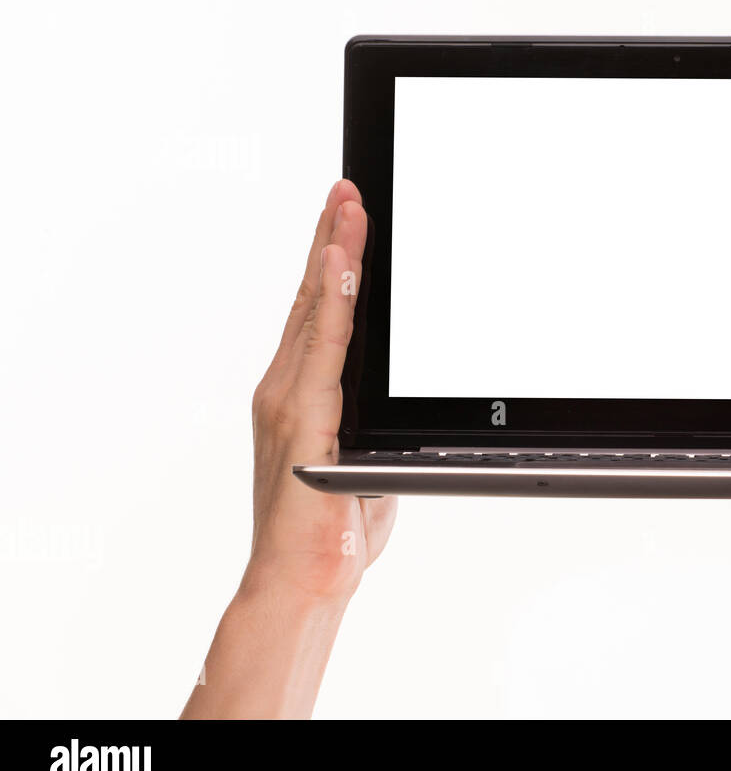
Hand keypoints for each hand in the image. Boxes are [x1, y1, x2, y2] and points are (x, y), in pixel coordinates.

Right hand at [184, 180, 395, 717]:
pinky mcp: (303, 417)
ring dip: (335, 254)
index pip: (318, 314)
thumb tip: (403, 409)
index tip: (346, 219)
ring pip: (316, 311)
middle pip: (312, 298)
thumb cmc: (333, 530)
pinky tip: (340, 264)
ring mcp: (290, 400)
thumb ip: (374, 425)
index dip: (331, 264)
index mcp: (301, 395)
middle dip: (331, 240)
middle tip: (348, 191)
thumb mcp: (365, 460)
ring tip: (348, 206)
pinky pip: (324, 345)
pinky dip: (332, 300)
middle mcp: (286, 389)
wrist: (301, 579)